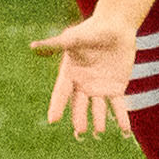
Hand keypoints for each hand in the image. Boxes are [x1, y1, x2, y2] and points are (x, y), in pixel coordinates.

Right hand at [30, 15, 138, 138]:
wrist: (115, 27)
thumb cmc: (91, 31)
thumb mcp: (73, 38)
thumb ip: (55, 45)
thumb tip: (33, 47)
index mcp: (69, 74)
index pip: (61, 93)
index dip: (56, 106)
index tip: (53, 120)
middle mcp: (82, 85)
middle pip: (79, 105)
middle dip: (79, 118)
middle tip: (80, 131)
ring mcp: (99, 88)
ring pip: (98, 109)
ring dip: (99, 121)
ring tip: (99, 132)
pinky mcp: (116, 88)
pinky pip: (118, 106)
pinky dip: (121, 119)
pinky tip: (125, 131)